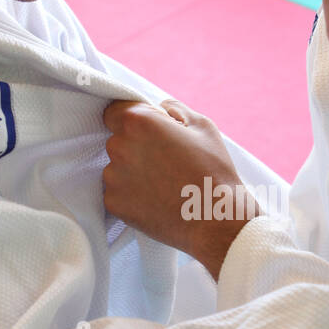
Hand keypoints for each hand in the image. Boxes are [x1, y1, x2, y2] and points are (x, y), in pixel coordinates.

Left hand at [102, 98, 259, 278]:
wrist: (214, 220)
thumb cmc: (213, 170)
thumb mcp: (202, 126)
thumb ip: (174, 110)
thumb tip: (160, 108)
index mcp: (138, 122)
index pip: (114, 111)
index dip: (131, 120)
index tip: (147, 132)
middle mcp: (119, 147)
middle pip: (116, 140)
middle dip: (135, 146)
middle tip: (164, 161)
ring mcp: (113, 177)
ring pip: (116, 167)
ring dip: (132, 172)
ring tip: (163, 184)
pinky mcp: (114, 204)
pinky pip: (117, 192)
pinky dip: (132, 195)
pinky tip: (156, 199)